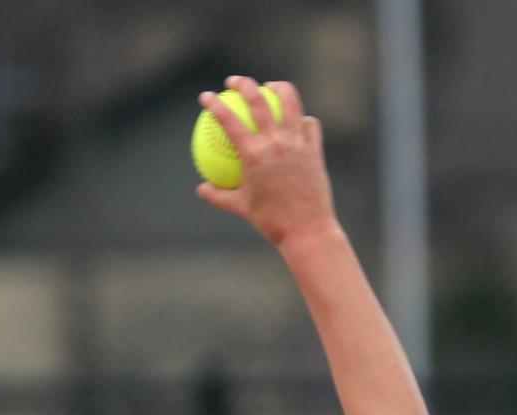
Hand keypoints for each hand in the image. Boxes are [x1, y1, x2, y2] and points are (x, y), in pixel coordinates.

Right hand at [195, 77, 337, 248]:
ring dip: (278, 88)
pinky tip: (297, 120)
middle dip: (243, 84)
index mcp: (254, 155)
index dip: (214, 104)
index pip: (229, 120)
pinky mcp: (314, 149)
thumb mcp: (242, 209)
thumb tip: (202, 189)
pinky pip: (309, 124)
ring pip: (289, 101)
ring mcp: (297, 143)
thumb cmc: (271, 222)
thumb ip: (219, 196)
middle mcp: (275, 142)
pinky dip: (302, 119)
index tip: (206, 97)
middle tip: (233, 82)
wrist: (306, 230)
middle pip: (258, 99)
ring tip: (271, 87)